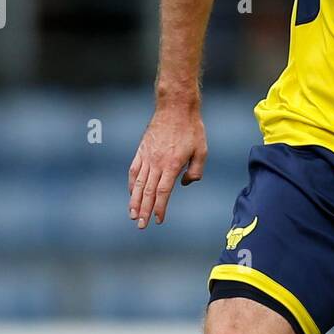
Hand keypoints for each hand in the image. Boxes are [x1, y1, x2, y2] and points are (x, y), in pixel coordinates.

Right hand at [128, 103, 207, 228]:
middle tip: (141, 225)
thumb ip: (196, 171)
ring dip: (134, 201)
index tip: (158, 220)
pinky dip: (131, 184)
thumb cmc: (192, 129)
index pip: (163, 192)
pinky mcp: (141, 150)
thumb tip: (185, 184)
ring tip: (132, 215)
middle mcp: (156, 162)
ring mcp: (147, 156)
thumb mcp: (202, 150)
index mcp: (172, 164)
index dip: (159, 208)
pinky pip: (134, 170)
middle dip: (144, 210)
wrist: (175, 107)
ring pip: (138, 183)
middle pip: (147, 192)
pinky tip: (131, 194)